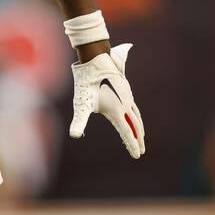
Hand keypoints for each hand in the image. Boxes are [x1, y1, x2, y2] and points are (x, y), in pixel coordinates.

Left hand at [69, 42, 144, 159]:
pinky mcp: (125, 90)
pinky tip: (133, 117)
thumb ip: (79, 121)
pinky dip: (136, 117)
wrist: (96, 58)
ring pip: (136, 116)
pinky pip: (134, 107)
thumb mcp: (81, 103)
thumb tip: (74, 135)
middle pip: (135, 126)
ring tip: (140, 137)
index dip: (132, 145)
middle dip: (138, 140)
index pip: (127, 132)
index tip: (137, 156)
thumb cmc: (86, 81)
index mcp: (116, 110)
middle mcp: (124, 104)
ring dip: (139, 128)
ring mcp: (127, 97)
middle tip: (140, 152)